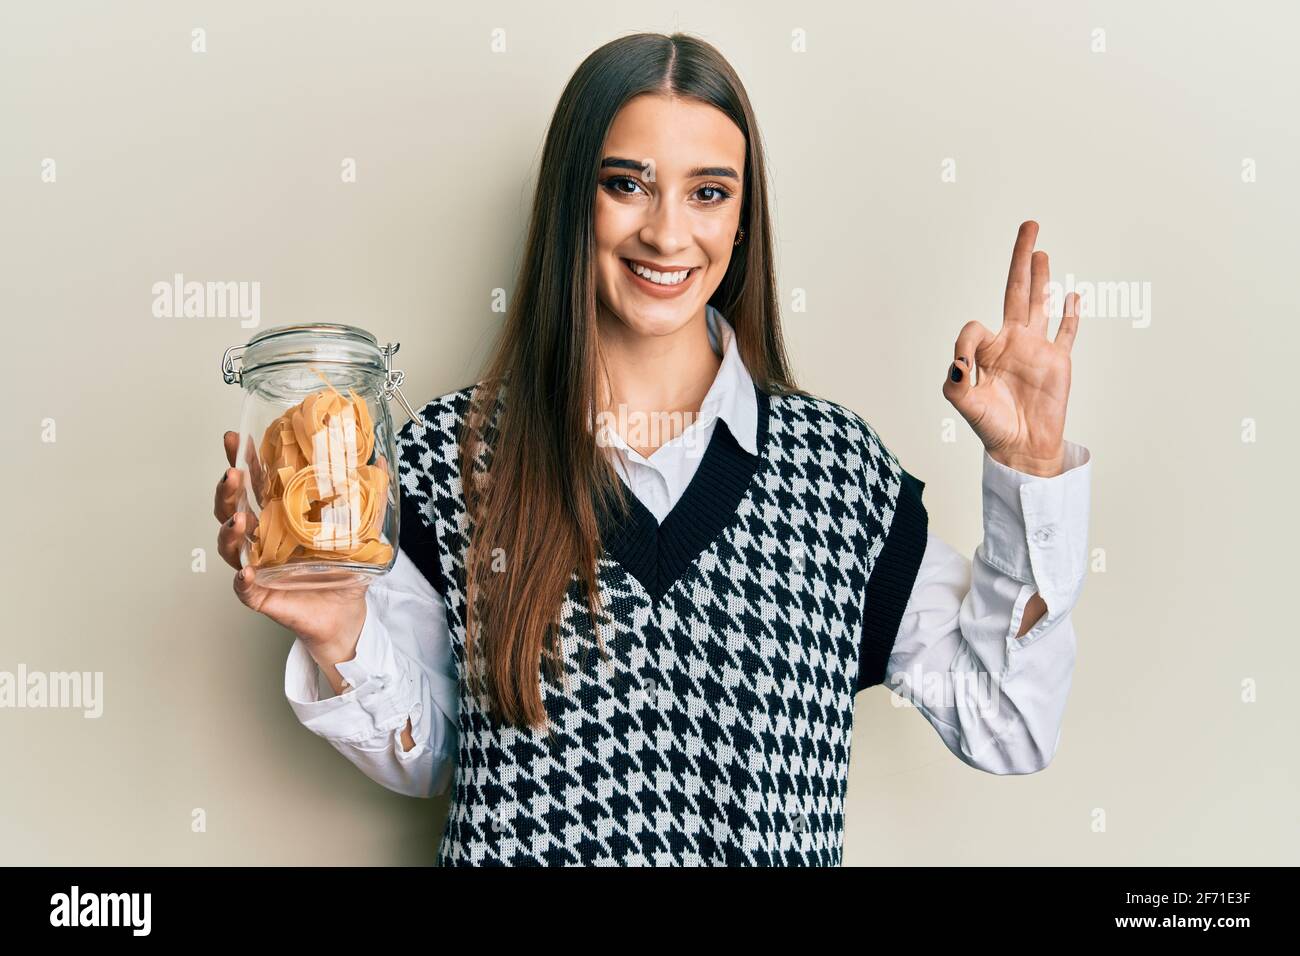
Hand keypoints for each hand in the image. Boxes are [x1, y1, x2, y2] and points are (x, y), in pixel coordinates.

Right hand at [214, 430, 368, 657]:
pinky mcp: (261, 594)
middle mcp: (262, 537)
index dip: (241, 459)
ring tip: (238, 518)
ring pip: (231, 545)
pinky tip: (247, 570)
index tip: (234, 437)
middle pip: (232, 507)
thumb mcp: (361, 528)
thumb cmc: (344, 570)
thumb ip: (368, 497)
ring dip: (229, 530)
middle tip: (233, 472)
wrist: (347, 613)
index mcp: (280, 515)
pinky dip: (242, 579)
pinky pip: (244, 587)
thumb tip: (381, 462)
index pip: (255, 483)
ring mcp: (258, 565)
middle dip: (228, 489)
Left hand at [942, 220, 1080, 477]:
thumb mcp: (964, 404)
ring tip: (1041, 250)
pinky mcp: (1058, 360)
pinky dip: (1071, 314)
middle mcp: (1011, 342)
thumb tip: (959, 362)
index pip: (973, 327)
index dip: (966, 342)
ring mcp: (1037, 348)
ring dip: (1042, 277)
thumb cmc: (990, 426)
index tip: (964, 367)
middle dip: (1020, 258)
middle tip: (1029, 226)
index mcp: (985, 350)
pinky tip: (1073, 296)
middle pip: (1017, 291)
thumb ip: (955, 382)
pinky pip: (1066, 332)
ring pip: (1041, 303)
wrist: (1021, 447)